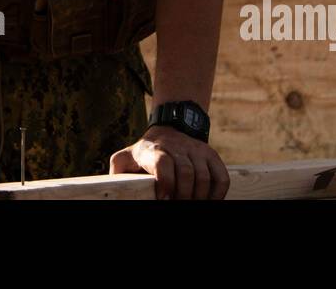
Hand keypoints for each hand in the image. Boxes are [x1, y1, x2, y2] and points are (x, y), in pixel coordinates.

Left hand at [109, 125, 228, 199]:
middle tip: (178, 205)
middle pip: (186, 172)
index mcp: (153, 149)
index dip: (165, 182)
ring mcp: (196, 150)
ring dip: (198, 197)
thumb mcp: (125, 159)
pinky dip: (217, 194)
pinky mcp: (211, 155)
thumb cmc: (144, 154)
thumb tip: (114, 188)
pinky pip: (221, 177)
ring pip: (203, 176)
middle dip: (183, 196)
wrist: (169, 130)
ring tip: (190, 205)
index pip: (163, 162)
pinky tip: (207, 201)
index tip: (164, 199)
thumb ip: (118, 172)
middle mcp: (176, 146)